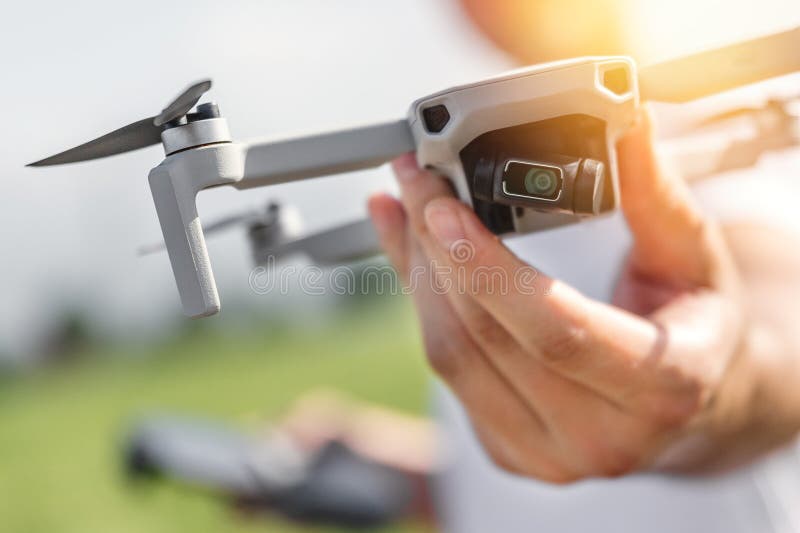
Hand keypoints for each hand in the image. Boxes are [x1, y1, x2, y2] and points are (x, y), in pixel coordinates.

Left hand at [368, 109, 752, 481]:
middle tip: (415, 182)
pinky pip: (446, 371)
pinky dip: (422, 306)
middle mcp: (602, 438)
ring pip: (450, 357)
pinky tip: (414, 259)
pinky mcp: (508, 450)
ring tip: (406, 210)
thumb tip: (624, 121)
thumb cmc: (695, 323)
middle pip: (486, 340)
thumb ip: (652, 193)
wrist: (695, 399)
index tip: (441, 207)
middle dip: (436, 252)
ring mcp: (547, 455)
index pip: (558, 332)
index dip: (489, 269)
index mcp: (664, 387)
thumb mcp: (691, 255)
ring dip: (418, 275)